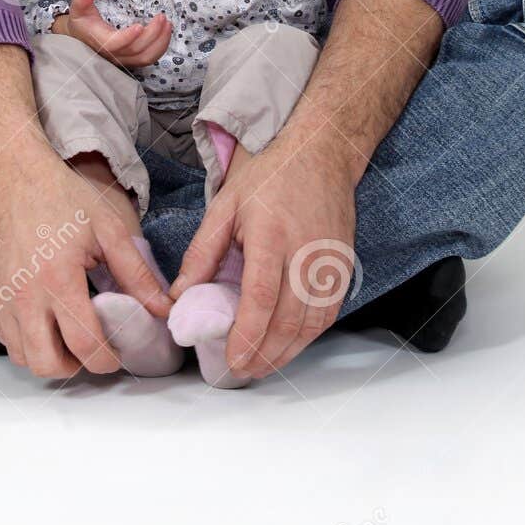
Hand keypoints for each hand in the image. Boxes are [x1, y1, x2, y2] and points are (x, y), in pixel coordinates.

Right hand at [0, 142, 172, 378]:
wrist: (13, 177)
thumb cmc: (61, 197)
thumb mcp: (108, 230)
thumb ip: (137, 273)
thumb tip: (163, 307)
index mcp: (58, 280)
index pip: (84, 345)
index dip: (107, 361)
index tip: (117, 354)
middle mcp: (24, 296)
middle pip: (47, 365)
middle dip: (76, 367)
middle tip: (92, 348)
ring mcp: (0, 298)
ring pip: (23, 357)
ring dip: (49, 356)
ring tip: (69, 334)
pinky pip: (5, 339)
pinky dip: (26, 341)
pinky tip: (46, 319)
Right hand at [52, 0, 172, 68]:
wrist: (83, 40)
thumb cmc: (82, 23)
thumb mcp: (78, 10)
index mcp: (100, 41)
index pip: (115, 44)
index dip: (127, 37)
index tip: (139, 25)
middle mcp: (113, 54)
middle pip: (136, 50)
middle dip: (152, 35)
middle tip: (162, 17)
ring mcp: (124, 59)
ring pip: (146, 57)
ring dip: (160, 42)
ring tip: (168, 24)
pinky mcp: (133, 60)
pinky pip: (150, 58)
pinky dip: (161, 47)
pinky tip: (166, 31)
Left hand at [168, 127, 357, 377]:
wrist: (321, 152)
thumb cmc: (270, 175)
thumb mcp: (225, 204)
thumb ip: (203, 251)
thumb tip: (180, 294)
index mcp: (271, 234)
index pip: (262, 297)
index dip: (248, 334)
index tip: (232, 360)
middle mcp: (306, 252)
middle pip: (290, 318)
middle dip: (266, 353)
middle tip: (242, 372)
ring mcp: (329, 261)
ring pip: (313, 322)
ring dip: (288, 351)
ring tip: (262, 366)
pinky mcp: (344, 265)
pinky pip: (330, 311)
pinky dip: (310, 335)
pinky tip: (290, 344)